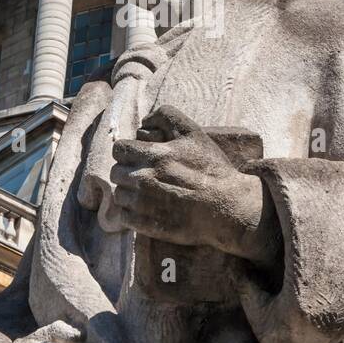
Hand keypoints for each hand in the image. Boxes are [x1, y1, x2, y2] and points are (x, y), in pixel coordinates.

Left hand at [110, 106, 280, 267]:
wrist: (227, 207)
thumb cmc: (211, 168)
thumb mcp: (193, 133)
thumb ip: (167, 117)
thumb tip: (143, 121)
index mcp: (153, 156)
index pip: (119, 149)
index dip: (127, 151)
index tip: (138, 157)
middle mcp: (144, 179)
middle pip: (116, 172)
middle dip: (127, 171)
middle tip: (145, 175)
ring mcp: (144, 204)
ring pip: (119, 195)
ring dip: (129, 192)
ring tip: (148, 193)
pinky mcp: (147, 225)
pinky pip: (124, 217)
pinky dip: (131, 213)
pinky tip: (148, 209)